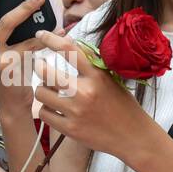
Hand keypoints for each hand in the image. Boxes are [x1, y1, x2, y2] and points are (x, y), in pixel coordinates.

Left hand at [31, 29, 153, 161]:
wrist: (132, 137)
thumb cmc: (122, 105)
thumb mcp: (111, 79)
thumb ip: (91, 64)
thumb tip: (68, 44)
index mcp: (97, 76)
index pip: (69, 50)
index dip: (50, 39)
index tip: (41, 34)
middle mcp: (85, 92)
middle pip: (45, 72)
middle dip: (39, 67)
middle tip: (41, 67)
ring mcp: (76, 112)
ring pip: (41, 93)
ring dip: (43, 91)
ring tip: (51, 91)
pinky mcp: (70, 129)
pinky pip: (44, 114)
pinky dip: (47, 110)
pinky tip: (55, 109)